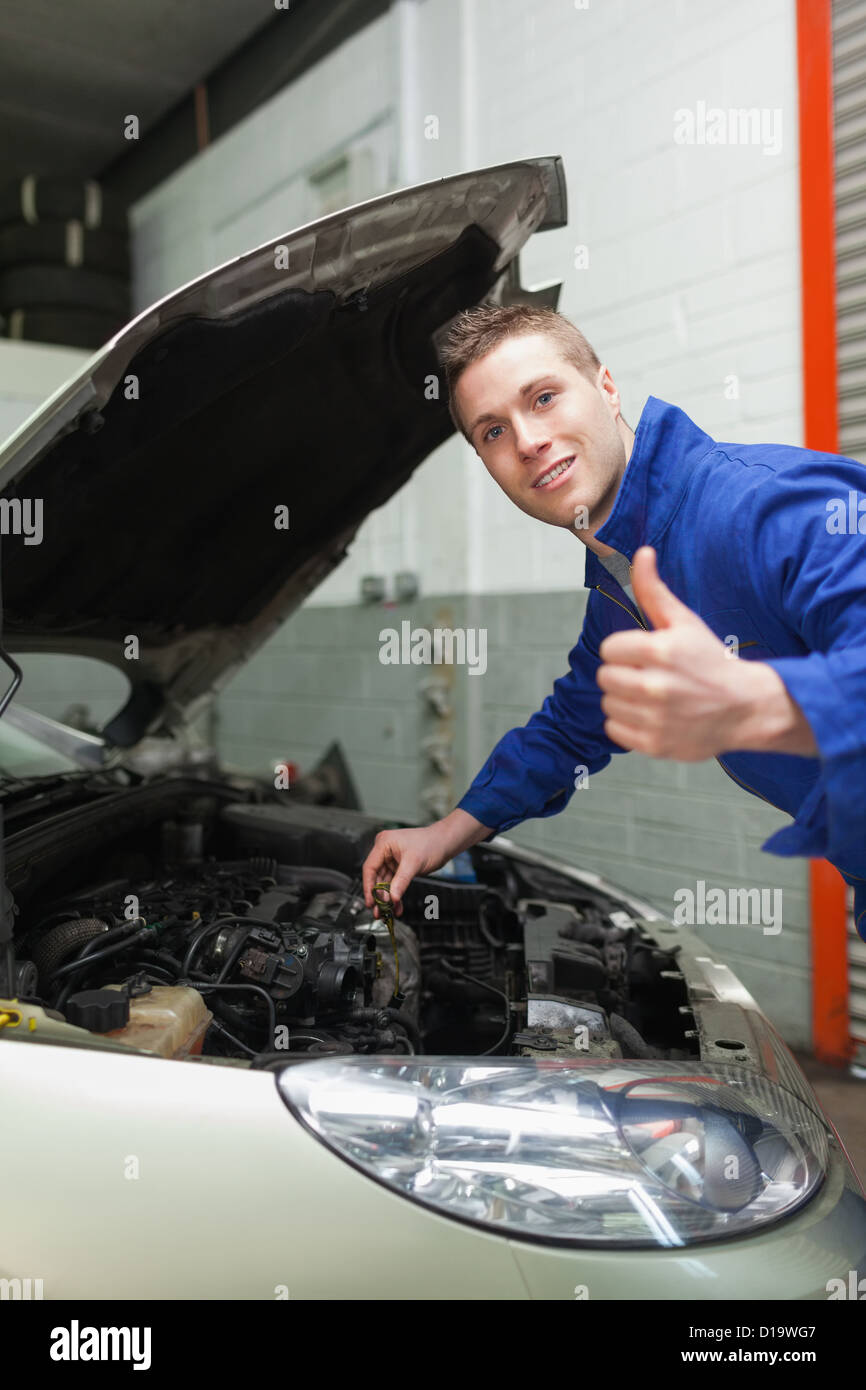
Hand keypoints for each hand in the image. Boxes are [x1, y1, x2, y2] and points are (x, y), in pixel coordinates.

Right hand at [361, 824, 449, 917]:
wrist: (445, 843)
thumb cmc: (431, 843)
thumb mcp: (414, 863)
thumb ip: (401, 881)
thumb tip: (392, 898)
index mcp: (383, 843)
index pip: (370, 868)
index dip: (369, 886)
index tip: (370, 901)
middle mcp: (385, 851)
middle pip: (375, 877)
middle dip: (377, 895)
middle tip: (377, 911)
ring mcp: (391, 860)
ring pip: (384, 883)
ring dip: (386, 898)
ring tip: (386, 912)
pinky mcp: (398, 867)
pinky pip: (393, 884)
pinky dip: (395, 895)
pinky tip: (397, 906)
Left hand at [595, 546, 815, 759]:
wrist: (747, 707)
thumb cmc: (711, 661)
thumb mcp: (684, 622)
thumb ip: (655, 591)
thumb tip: (641, 553)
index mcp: (661, 651)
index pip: (609, 648)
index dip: (625, 649)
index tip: (644, 654)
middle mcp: (656, 686)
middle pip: (605, 677)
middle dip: (623, 674)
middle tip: (649, 676)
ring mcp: (655, 718)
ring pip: (608, 704)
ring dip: (624, 699)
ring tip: (652, 696)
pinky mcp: (655, 744)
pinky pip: (614, 731)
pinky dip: (628, 725)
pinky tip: (651, 716)